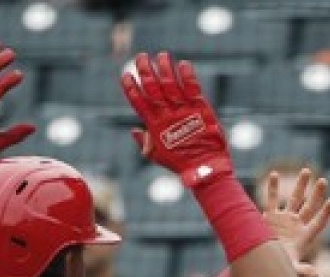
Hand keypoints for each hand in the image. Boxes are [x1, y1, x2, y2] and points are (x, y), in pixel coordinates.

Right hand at [121, 51, 230, 186]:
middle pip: (152, 88)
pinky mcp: (201, 108)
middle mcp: (167, 115)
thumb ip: (144, 142)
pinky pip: (192, 88)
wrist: (204, 168)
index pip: (139, 102)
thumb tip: (134, 131)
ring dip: (165, 68)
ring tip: (161, 55)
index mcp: (154, 125)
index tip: (125, 75)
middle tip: (140, 57)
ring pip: (171, 84)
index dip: (131, 88)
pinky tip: (183, 64)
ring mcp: (184, 110)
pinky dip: (188, 75)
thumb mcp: (156, 156)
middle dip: (145, 71)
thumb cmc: (180, 163)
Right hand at [260, 169, 329, 276]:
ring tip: (306, 171)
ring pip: (294, 199)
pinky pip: (271, 199)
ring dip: (300, 186)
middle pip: (309, 207)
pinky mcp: (269, 217)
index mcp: (304, 237)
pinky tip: (275, 174)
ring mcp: (284, 219)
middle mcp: (296, 225)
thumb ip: (303, 270)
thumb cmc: (278, 268)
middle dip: (316, 194)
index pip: (318, 222)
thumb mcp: (291, 268)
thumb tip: (316, 275)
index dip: (326, 213)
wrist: (260, 263)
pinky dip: (272, 187)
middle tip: (323, 181)